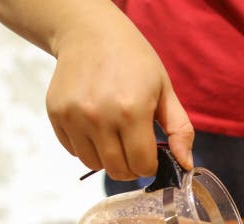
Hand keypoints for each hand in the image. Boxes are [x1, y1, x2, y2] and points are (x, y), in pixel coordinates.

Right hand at [46, 13, 192, 179]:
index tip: (150, 152)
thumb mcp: (165, 90)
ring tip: (114, 136)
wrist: (90, 32)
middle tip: (133, 148)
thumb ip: (180, 130)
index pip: (142, 166)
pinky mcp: (56, 115)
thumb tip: (186, 165)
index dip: (150, 165)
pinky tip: (95, 126)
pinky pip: (73, 151)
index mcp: (132, 111)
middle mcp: (100, 116)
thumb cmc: (134, 61)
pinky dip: (86, 147)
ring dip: (107, 159)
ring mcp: (74, 116)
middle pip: (118, 170)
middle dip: (130, 167)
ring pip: (93, 165)